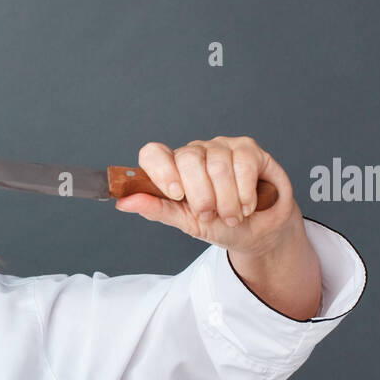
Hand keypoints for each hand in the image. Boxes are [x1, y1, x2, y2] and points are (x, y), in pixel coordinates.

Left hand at [115, 136, 299, 253]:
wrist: (256, 233)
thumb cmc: (218, 225)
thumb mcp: (185, 222)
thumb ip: (156, 209)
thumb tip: (122, 202)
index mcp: (173, 169)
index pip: (153, 153)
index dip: (161, 171)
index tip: (176, 194)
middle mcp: (195, 153)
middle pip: (188, 159)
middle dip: (201, 196)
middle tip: (209, 215)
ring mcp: (221, 147)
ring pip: (218, 164)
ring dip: (226, 200)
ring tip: (231, 216)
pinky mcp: (248, 148)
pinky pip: (242, 164)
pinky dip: (245, 192)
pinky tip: (247, 205)